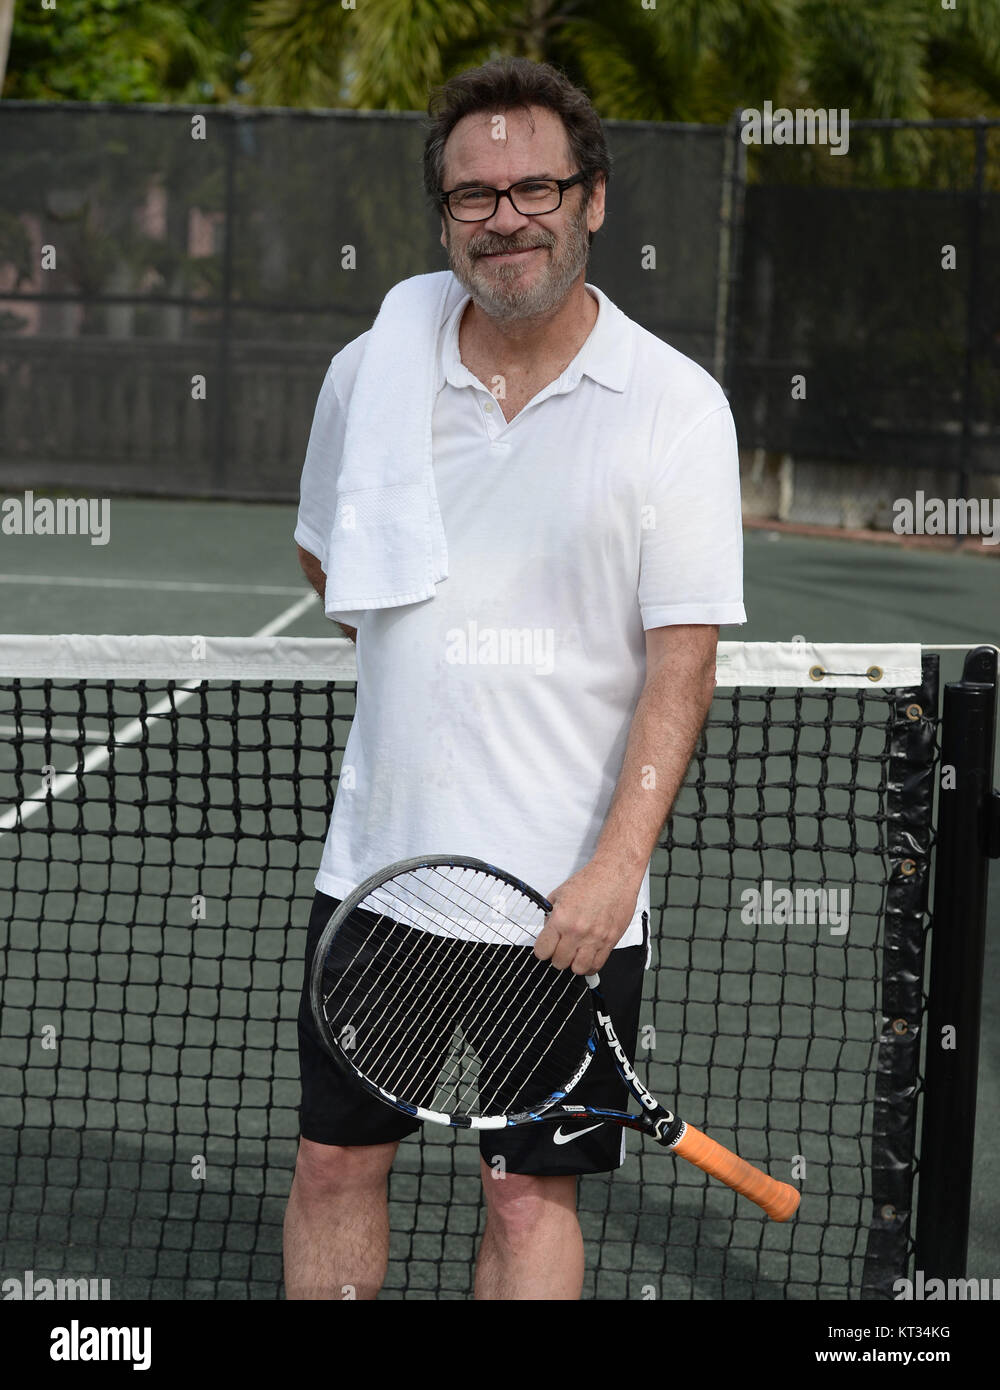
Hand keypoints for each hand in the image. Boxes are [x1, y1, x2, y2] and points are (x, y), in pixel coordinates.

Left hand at [533, 859, 637, 974]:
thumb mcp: (559, 894)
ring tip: (574, 954)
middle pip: (559, 962)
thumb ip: (550, 915)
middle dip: (557, 957)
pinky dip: (589, 965)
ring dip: (573, 964)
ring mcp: (595, 938)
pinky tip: (587, 956)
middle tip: (560, 949)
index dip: (542, 951)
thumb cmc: (590, 881)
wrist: (615, 874)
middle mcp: (577, 931)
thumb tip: (547, 931)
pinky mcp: (610, 941)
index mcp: (561, 919)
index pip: (543, 950)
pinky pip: (597, 965)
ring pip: (578, 969)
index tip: (545, 948)